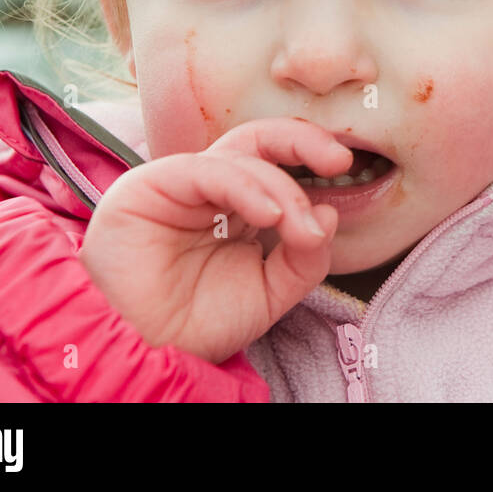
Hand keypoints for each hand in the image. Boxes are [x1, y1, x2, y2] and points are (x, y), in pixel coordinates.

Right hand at [79, 117, 350, 364]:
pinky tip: (270, 217)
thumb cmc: (198, 322)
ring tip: (300, 230)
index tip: (345, 167)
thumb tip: (331, 214)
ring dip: (281, 190)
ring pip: (240, 157)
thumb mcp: (270, 291)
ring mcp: (178, 183)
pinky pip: (206, 171)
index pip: (276, 158)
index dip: (310, 152)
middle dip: (304, 141)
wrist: (147, 353)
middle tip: (338, 159)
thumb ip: (305, 257)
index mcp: (236, 204)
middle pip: (260, 138)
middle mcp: (209, 186)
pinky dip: (245, 188)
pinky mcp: (148, 186)